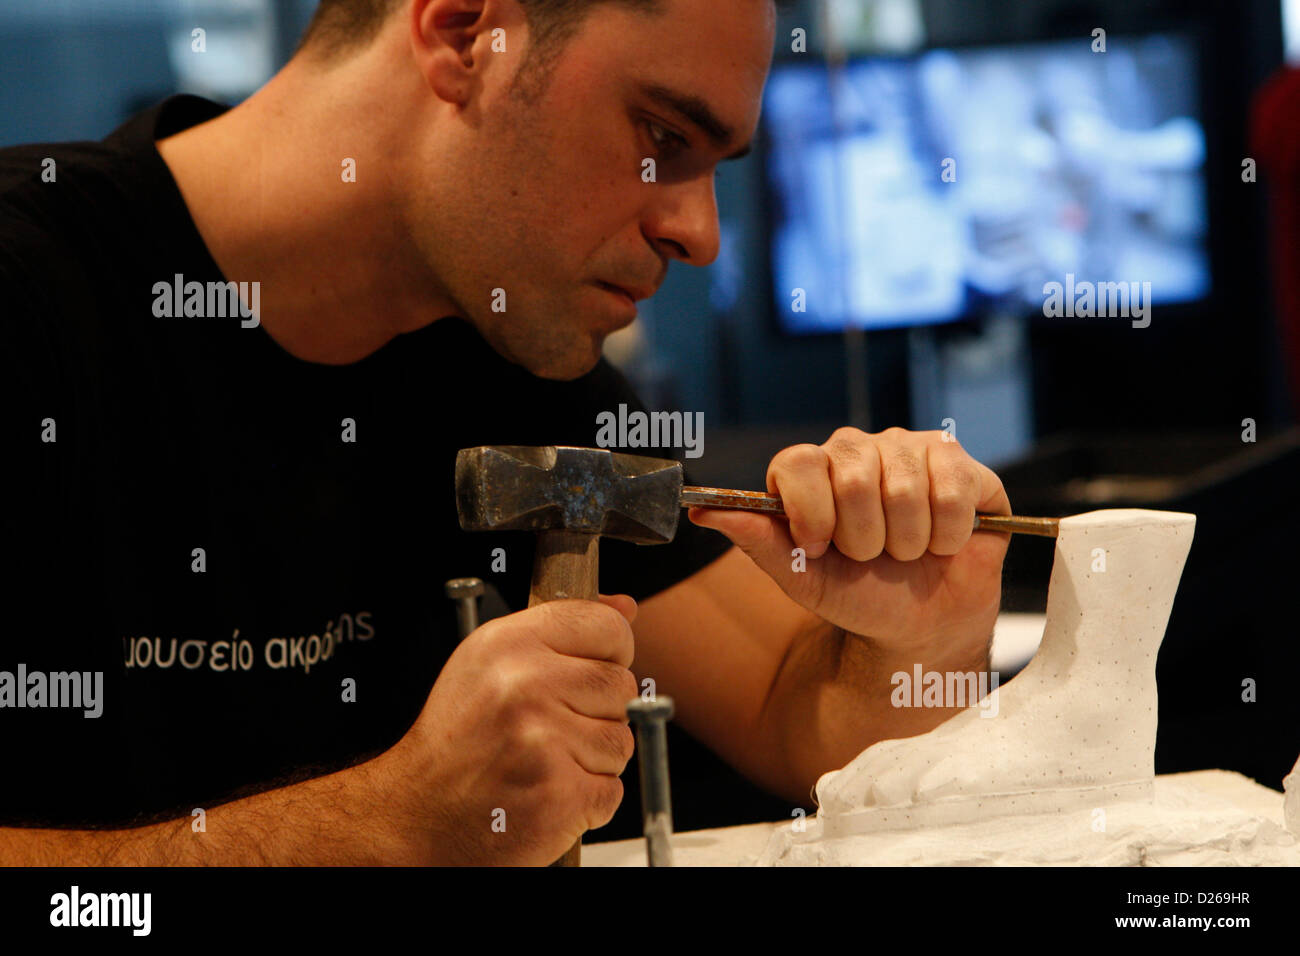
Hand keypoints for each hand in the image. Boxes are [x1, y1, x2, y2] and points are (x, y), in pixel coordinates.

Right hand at [374, 595, 638, 864]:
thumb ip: (561, 630)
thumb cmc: (458, 740)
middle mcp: (525, 685)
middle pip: (621, 686)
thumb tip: (624, 608)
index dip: (610, 652)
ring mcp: (543, 741)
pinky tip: (546, 790)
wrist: (417, 813)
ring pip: (621, 741)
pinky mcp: (558, 795)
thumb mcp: (492, 662)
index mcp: (510, 644)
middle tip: (553, 728)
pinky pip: (612, 791)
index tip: (588, 673)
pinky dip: (588, 800)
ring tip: (545, 761)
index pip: (607, 626)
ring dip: (593, 759)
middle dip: (599, 713)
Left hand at [689, 427, 1010, 656]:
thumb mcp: (801, 578)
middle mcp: (860, 449)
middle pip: (851, 476)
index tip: (819, 548)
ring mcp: (912, 450)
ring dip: (907, 542)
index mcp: (814, 469)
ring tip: (907, 552)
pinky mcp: (961, 463)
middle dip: (863, 537)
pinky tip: (944, 542)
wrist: (922, 623)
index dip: (809, 511)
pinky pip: (954, 489)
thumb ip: (757, 541)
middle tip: (871, 556)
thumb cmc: (858, 595)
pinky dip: (948, 534)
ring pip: (904, 487)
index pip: (797, 462)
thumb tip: (702, 511)